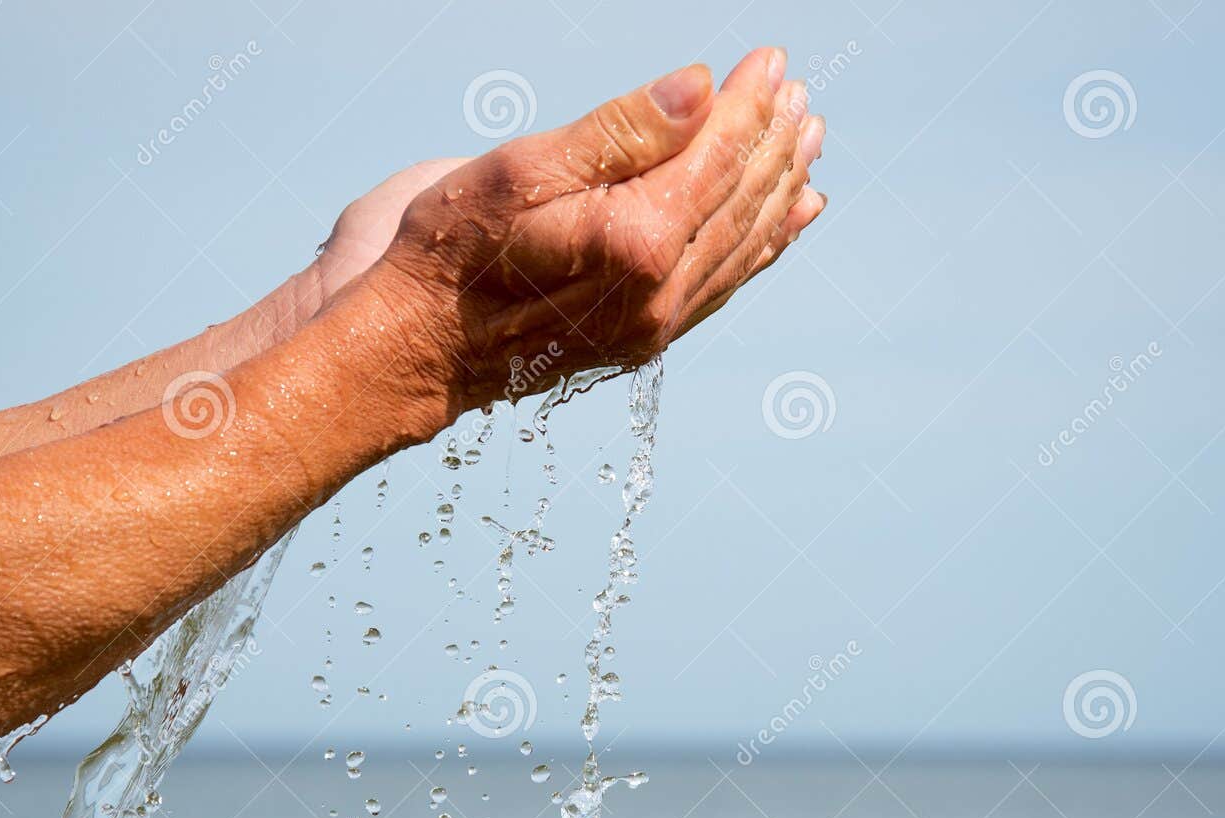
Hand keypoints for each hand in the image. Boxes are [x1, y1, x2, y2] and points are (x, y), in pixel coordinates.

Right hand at [343, 47, 826, 418]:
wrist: (418, 349)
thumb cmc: (451, 249)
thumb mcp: (522, 170)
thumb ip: (619, 131)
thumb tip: (698, 88)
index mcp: (639, 241)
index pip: (717, 156)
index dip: (748, 104)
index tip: (771, 61)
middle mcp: (662, 291)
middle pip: (741, 201)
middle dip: (774, 142)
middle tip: (800, 95)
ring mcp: (657, 324)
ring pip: (742, 246)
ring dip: (778, 190)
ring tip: (806, 148)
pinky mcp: (645, 342)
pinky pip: (723, 286)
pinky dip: (761, 248)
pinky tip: (783, 225)